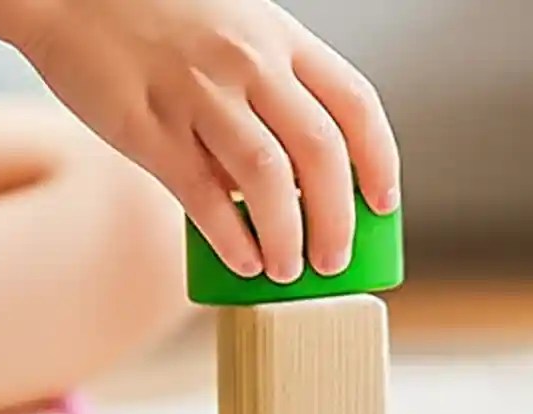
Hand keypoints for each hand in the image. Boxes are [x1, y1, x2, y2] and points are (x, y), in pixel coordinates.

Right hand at [16, 0, 399, 281]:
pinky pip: (203, 195)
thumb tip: (294, 187)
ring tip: (288, 270)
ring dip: (288, 236)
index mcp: (281, 38)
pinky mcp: (148, 126)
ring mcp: (199, 92)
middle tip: (335, 261)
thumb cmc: (159, 20)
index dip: (380, 161)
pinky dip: (232, 237)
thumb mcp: (236, 33)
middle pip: (321, 151)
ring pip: (270, 178)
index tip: (385, 205)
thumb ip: (270, 97)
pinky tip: (244, 261)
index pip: (357, 104)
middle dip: (338, 218)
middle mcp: (249, 62)